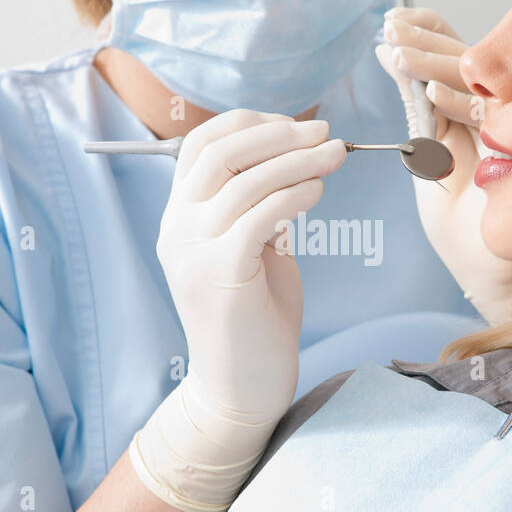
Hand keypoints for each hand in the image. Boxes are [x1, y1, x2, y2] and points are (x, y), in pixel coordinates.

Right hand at [130, 110, 346, 511]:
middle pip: (218, 152)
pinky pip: (257, 217)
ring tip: (335, 157)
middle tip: (325, 132)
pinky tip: (318, 193)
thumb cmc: (256, 316)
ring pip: (243, 182)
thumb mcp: (254, 247)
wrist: (241, 387)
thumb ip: (261, 205)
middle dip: (277, 134)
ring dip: (297, 161)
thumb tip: (297, 155)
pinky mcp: (218, 275)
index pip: (201, 145)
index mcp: (180, 216)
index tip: (297, 125)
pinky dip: (292, 196)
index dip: (250, 124)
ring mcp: (192, 252)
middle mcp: (176, 229)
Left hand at [376, 7, 511, 323]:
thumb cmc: (460, 218)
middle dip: (423, 40)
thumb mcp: (426, 155)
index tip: (390, 21)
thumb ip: (416, 107)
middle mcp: (499, 109)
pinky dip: (456, 105)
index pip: (454, 51)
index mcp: (476, 104)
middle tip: (390, 28)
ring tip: (396, 54)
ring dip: (432, 63)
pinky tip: (428, 93)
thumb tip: (389, 57)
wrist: (493, 270)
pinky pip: (486, 120)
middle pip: (464, 58)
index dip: (425, 31)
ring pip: (475, 82)